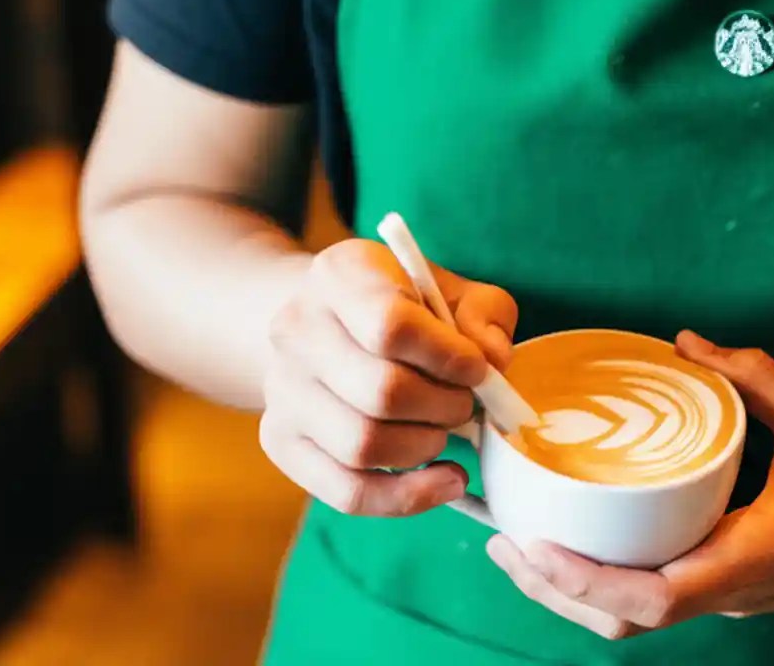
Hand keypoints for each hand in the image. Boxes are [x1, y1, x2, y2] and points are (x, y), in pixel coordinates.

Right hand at [260, 239, 516, 515]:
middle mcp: (295, 331)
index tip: (478, 370)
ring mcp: (281, 390)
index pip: (391, 327)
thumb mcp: (449, 290)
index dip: (448, 357)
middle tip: (465, 404)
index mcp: (338, 277)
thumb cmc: (402, 308)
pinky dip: (406, 497)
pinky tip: (445, 479)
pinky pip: (346, 491)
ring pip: (363, 446)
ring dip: (426, 447)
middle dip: (445, 408)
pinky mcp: (281, 441)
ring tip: (445, 430)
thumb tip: (493, 361)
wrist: (326, 324)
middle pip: (381, 393)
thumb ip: (484, 315)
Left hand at [486, 331, 773, 638]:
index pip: (653, 598)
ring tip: (524, 547)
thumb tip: (690, 344)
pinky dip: (607, 581)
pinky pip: (657, 598)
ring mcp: (729, 598)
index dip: (584, 580)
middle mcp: (731, 590)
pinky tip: (581, 542)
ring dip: (574, 592)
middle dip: (556, 590)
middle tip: (504, 542)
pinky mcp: (730, 590)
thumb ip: (757, 378)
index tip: (534, 545)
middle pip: (624, 621)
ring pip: (636, 619)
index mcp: (749, 556)